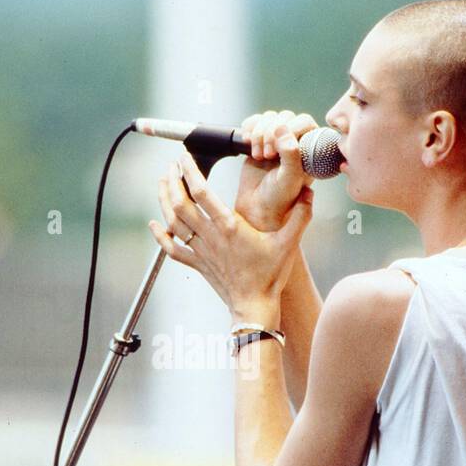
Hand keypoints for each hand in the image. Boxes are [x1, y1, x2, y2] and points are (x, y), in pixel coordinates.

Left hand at [148, 150, 313, 324]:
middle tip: (171, 166)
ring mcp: (201, 251)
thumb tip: (310, 192)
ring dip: (164, 201)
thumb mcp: (289, 244)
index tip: (184, 158)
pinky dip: (160, 236)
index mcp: (230, 227)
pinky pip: (172, 249)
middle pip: (180, 204)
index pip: (203, 193)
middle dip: (172, 182)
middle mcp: (211, 237)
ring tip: (163, 184)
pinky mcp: (198, 264)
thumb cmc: (270, 276)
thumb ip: (301, 216)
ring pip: (173, 223)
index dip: (190, 172)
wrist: (254, 307)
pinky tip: (154, 225)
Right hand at [235, 109, 318, 231]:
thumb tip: (282, 128)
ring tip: (258, 156)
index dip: (291, 129)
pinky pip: (255, 122)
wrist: (258, 208)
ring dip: (260, 133)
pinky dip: (249, 129)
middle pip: (285, 117)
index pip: (304, 122)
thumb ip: (291, 154)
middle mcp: (295, 141)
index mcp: (310, 148)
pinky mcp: (259, 140)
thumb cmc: (280, 198)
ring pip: (269, 118)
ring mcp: (276, 140)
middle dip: (272, 133)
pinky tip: (248, 143)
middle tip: (268, 155)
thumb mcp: (290, 178)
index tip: (279, 149)